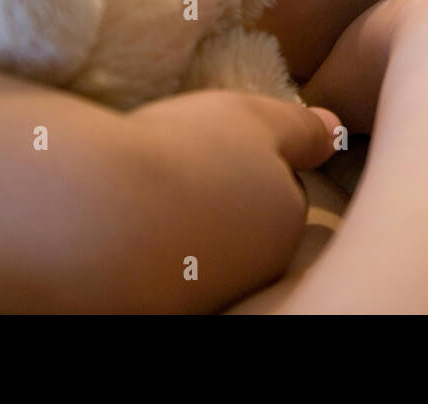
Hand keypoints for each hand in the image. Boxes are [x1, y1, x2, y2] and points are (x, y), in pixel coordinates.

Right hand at [119, 89, 342, 311]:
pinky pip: (154, 274)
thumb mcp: (256, 118)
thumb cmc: (183, 156)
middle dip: (215, 201)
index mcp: (283, 228)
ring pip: (196, 254)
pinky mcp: (150, 308)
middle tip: (171, 168)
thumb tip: (335, 130)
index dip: (246, 160)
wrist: (93, 217)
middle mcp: (251, 274)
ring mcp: (202, 298)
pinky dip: (138, 252)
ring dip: (175, 227)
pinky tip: (113, 227)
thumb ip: (301, 127)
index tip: (209, 146)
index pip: (281, 192)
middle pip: (240, 229)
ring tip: (136, 194)